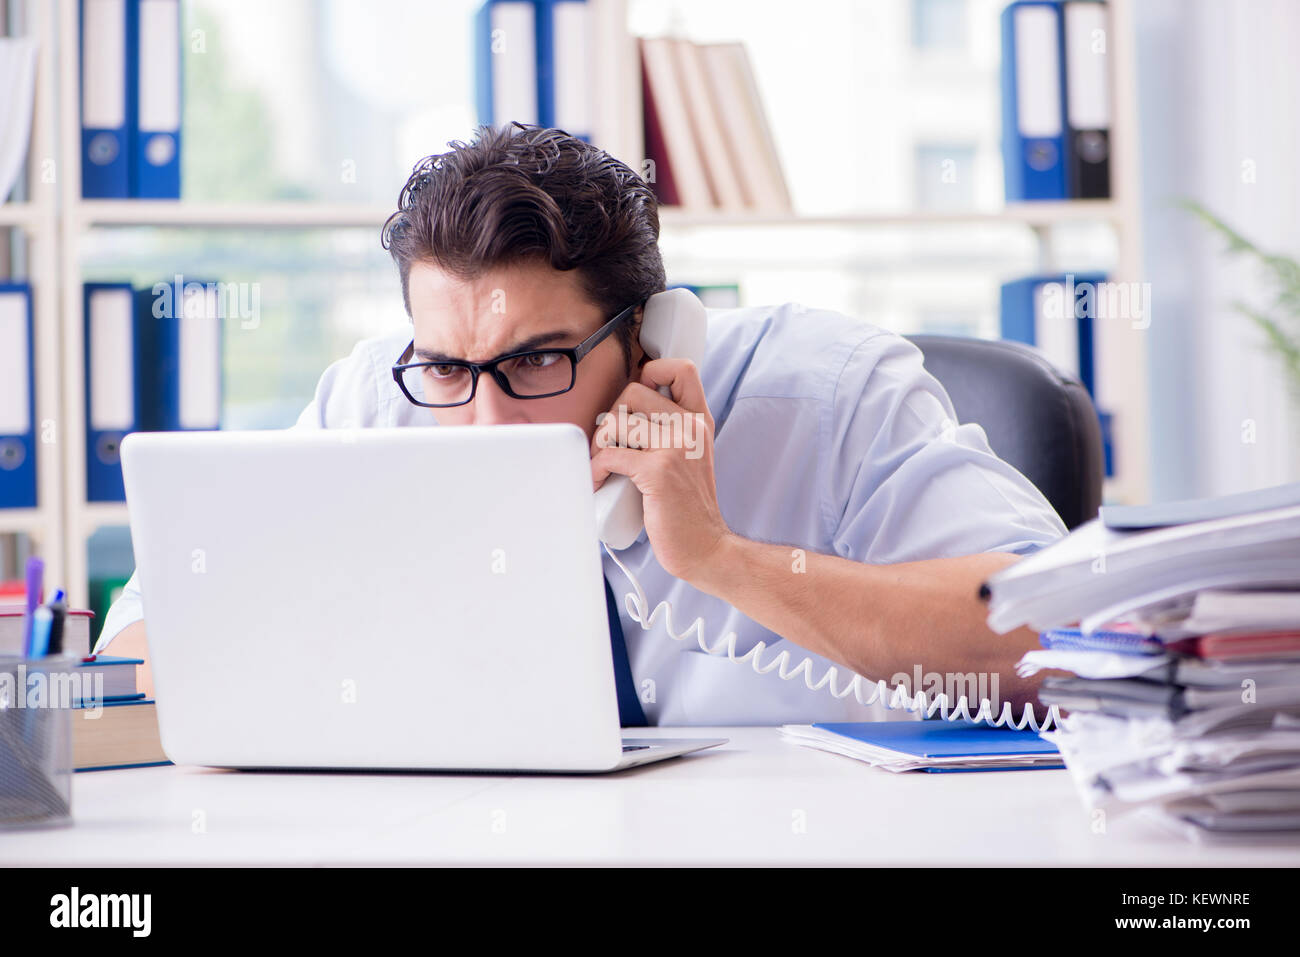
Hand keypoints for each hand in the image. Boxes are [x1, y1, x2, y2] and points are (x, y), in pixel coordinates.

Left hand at [590, 357, 734, 584]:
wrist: (705, 547)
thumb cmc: (689, 508)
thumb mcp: (691, 458)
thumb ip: (671, 430)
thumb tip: (626, 412)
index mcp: (699, 422)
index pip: (681, 368)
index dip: (650, 372)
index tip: (635, 402)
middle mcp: (690, 429)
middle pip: (633, 391)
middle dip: (611, 417)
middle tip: (610, 445)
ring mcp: (676, 448)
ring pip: (617, 420)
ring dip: (599, 443)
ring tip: (602, 465)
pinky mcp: (658, 471)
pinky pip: (610, 454)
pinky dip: (596, 469)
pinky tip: (600, 481)